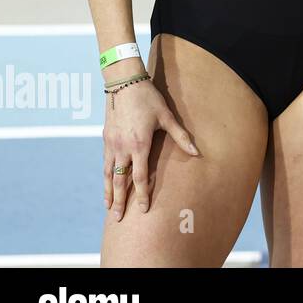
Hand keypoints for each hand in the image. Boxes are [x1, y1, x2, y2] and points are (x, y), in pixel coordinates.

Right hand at [103, 80, 197, 218]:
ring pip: (108, 174)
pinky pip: (104, 163)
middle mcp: (122, 148)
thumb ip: (181, 136)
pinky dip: (105, 176)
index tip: (142, 210)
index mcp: (139, 145)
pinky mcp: (105, 139)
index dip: (141, 195)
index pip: (141, 177)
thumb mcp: (167, 117)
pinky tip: (107, 183)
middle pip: (120, 181)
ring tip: (108, 207)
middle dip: (119, 201)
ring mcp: (111, 144)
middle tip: (117, 219)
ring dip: (108, 192)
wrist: (124, 83)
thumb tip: (197, 152)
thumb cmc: (149, 99)